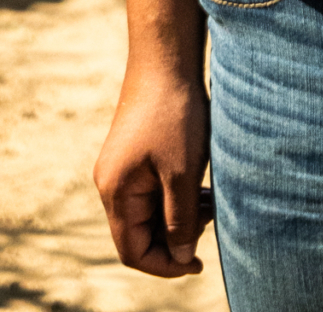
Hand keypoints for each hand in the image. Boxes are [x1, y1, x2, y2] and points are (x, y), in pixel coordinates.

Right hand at [94, 64, 210, 276]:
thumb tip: (181, 257)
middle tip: (210, 220)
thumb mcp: (182, 172)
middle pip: (140, 231)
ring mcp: (123, 166)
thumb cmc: (174, 113)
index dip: (164, 265)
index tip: (197, 263)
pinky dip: (178, 195)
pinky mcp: (137, 152)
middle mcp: (112, 182)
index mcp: (115, 191)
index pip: (132, 249)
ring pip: (151, 209)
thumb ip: (180, 219)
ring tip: (211, 203)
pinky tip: (202, 186)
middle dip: (176, 236)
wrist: (166, 58)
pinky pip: (155, 188)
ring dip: (180, 215)